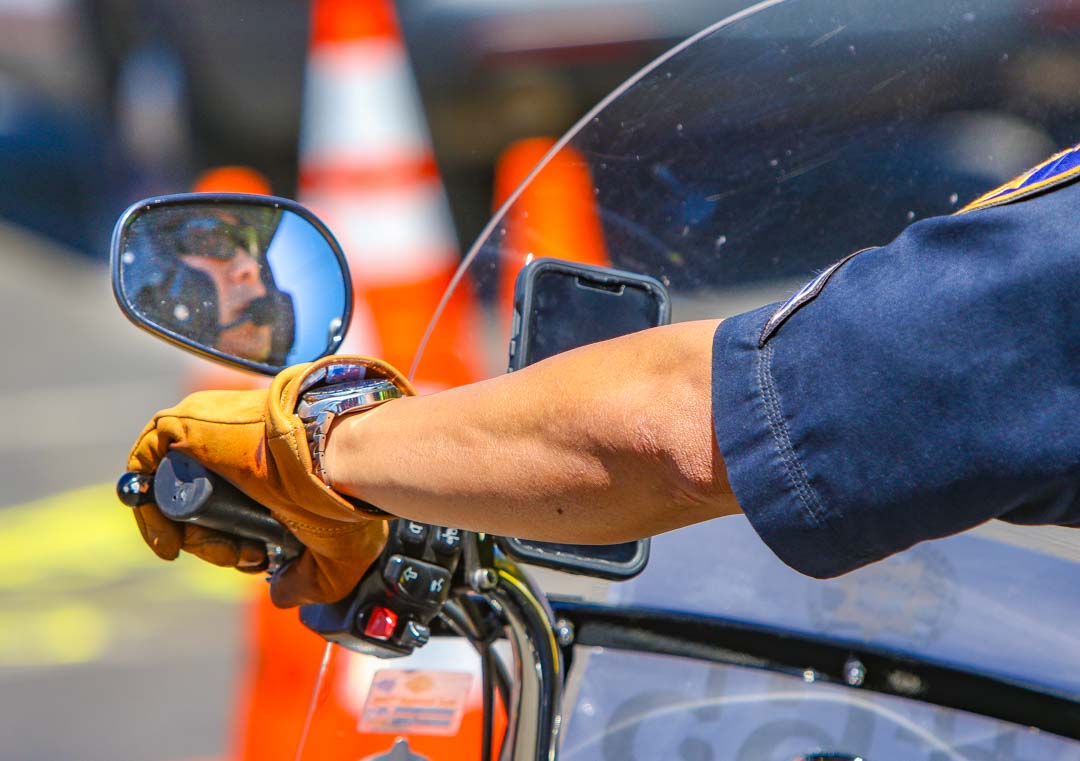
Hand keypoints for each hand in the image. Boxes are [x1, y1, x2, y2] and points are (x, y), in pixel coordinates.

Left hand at [126, 356, 415, 606]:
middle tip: (244, 556)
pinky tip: (170, 542)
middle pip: (200, 503)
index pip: (231, 506)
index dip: (236, 541)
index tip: (257, 558)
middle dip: (216, 543)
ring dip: (192, 535)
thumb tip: (281, 595)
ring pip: (175, 491)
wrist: (339, 460)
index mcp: (272, 463)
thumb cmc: (346, 499)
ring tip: (224, 552)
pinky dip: (148, 510)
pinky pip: (145, 469)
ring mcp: (209, 430)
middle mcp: (238, 443)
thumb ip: (308, 581)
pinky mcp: (182, 424)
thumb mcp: (335, 557)